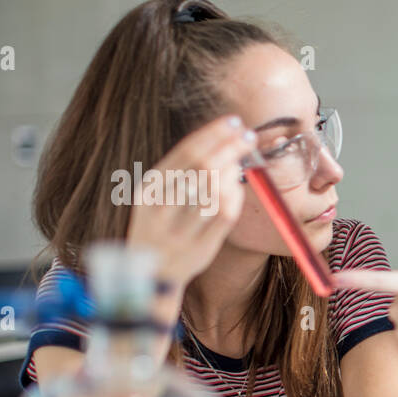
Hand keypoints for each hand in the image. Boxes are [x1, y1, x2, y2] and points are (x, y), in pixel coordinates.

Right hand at [125, 115, 257, 290]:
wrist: (153, 274)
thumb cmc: (161, 226)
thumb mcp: (156, 197)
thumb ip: (180, 172)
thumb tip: (219, 140)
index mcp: (148, 190)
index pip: (185, 152)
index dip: (213, 134)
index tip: (234, 122)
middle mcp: (161, 207)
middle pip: (202, 166)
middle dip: (229, 146)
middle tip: (248, 136)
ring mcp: (181, 228)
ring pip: (215, 189)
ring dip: (234, 169)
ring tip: (241, 159)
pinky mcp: (202, 246)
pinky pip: (225, 214)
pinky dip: (236, 195)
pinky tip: (237, 185)